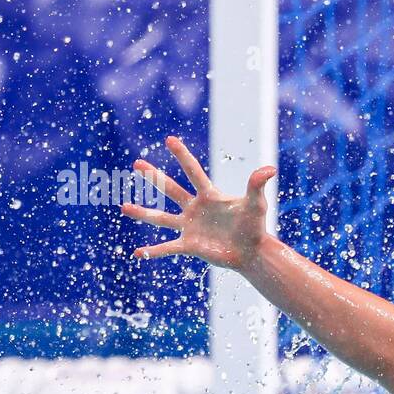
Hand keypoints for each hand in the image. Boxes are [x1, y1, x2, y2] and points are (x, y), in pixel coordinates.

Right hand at [122, 135, 276, 271]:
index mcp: (209, 196)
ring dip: (143, 213)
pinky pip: (168, 247)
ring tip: (124, 207)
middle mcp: (195, 209)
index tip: (169, 139)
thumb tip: (270, 169)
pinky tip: (138, 253)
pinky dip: (153, 251)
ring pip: (162, 219)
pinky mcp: (190, 246)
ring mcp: (190, 227)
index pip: (193, 172)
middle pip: (171, 190)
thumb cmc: (254, 226)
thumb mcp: (255, 204)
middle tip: (137, 164)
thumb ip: (257, 185)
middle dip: (154, 177)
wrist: (251, 252)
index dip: (182, 156)